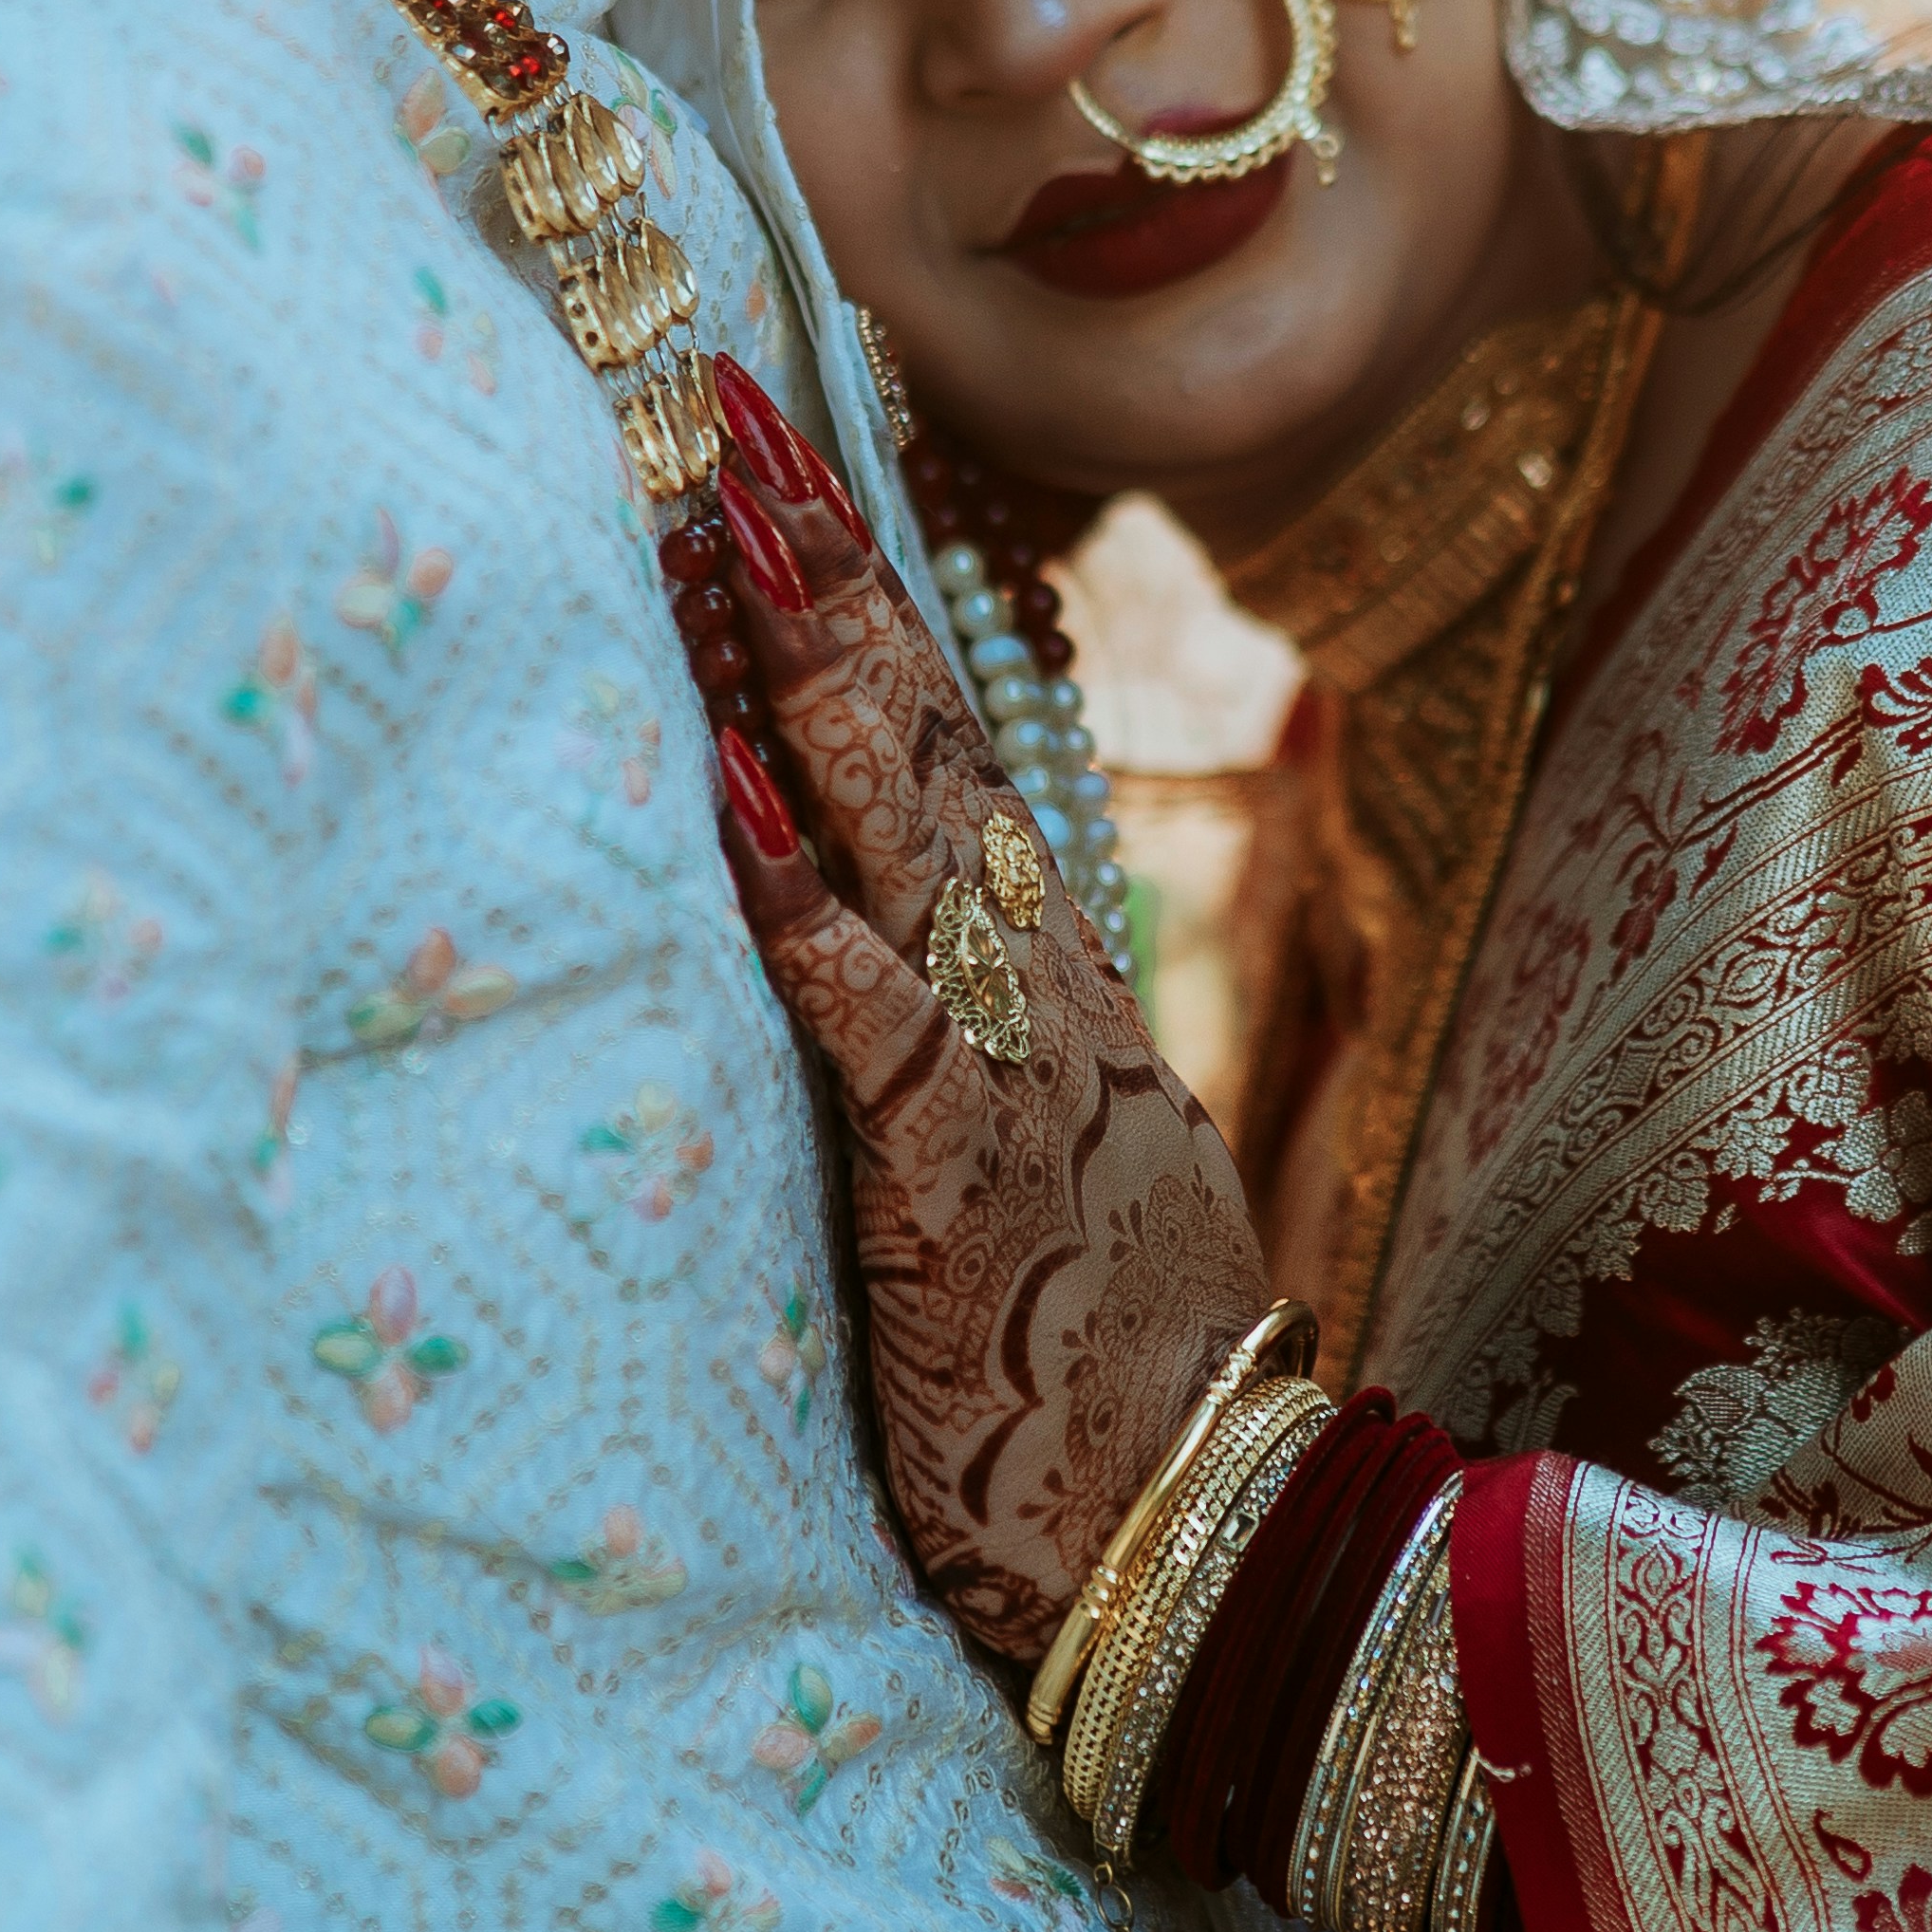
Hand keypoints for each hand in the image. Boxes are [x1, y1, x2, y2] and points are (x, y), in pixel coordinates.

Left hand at [708, 374, 1268, 1662]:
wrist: (1207, 1529)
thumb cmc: (1096, 1355)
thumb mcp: (1038, 1143)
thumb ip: (967, 1023)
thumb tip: (893, 911)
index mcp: (1049, 970)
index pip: (945, 731)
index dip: (860, 580)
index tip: (780, 439)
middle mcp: (1039, 983)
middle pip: (923, 731)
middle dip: (824, 562)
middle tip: (724, 402)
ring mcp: (1013, 1068)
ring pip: (906, 834)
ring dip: (810, 679)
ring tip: (732, 531)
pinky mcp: (965, 1181)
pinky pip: (880, 1021)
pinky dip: (808, 910)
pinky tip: (740, 813)